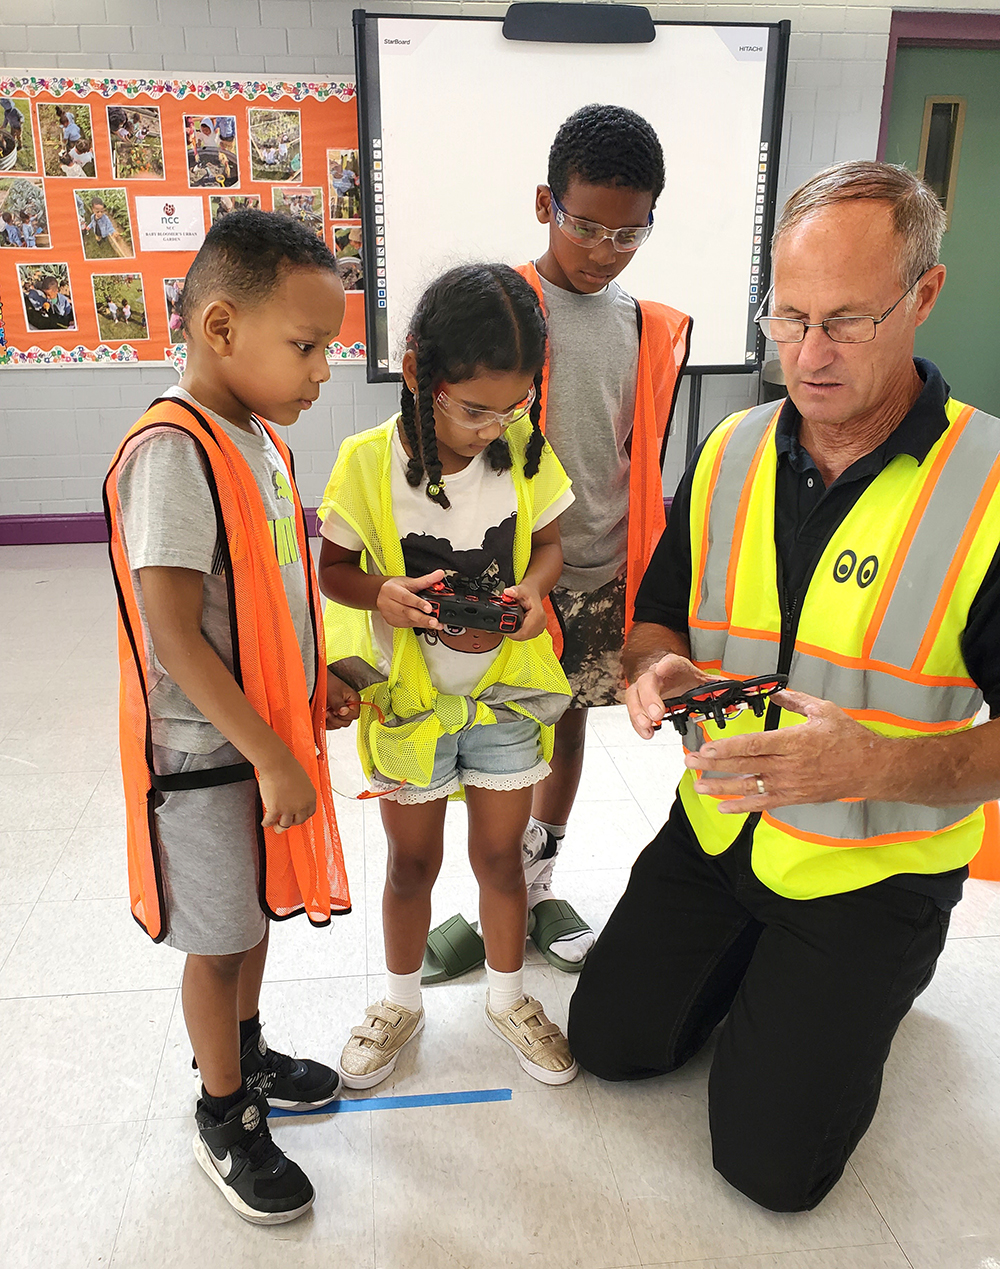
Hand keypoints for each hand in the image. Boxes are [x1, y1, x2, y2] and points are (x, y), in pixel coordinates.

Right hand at [258, 752, 316, 832]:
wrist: (277, 764)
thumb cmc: (288, 767)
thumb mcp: (302, 780)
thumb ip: (301, 792)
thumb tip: (295, 797)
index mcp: (310, 797)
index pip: (309, 813)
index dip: (302, 816)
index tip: (298, 817)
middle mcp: (301, 805)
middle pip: (298, 821)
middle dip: (292, 823)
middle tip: (286, 822)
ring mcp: (288, 809)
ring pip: (285, 825)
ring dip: (280, 827)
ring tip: (276, 826)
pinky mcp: (275, 809)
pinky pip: (270, 821)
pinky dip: (266, 823)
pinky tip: (265, 822)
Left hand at [326, 667, 360, 729]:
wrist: (319, 679)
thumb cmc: (328, 682)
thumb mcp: (334, 694)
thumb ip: (339, 704)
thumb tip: (344, 712)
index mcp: (354, 700)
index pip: (354, 715)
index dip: (344, 716)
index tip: (335, 712)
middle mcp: (349, 706)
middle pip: (347, 721)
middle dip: (336, 719)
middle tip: (328, 713)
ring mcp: (342, 711)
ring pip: (339, 724)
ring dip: (331, 721)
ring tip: (325, 713)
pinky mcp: (335, 714)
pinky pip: (333, 724)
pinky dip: (327, 722)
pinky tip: (323, 716)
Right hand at [376, 569, 444, 629]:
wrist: (383, 593)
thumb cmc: (396, 587)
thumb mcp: (409, 581)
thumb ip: (426, 580)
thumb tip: (440, 574)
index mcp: (390, 590)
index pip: (406, 597)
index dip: (418, 603)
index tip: (429, 608)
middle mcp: (386, 603)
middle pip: (406, 612)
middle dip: (422, 618)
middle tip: (434, 621)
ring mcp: (388, 614)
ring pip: (407, 620)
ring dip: (423, 623)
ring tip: (435, 624)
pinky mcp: (392, 621)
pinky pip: (407, 625)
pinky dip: (419, 625)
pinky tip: (427, 625)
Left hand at [500, 582, 545, 640]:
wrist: (533, 593)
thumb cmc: (528, 593)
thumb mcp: (521, 589)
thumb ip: (514, 591)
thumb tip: (508, 592)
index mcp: (538, 614)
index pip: (524, 631)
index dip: (512, 632)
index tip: (503, 628)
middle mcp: (541, 622)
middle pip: (523, 636)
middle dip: (512, 633)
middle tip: (504, 627)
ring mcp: (540, 627)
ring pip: (525, 637)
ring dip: (516, 634)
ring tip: (510, 625)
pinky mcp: (538, 629)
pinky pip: (527, 635)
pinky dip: (519, 633)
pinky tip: (516, 626)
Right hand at [626, 653, 714, 738]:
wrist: (676, 679)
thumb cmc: (688, 680)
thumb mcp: (707, 683)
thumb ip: (722, 687)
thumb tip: (743, 692)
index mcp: (676, 667)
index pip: (671, 662)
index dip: (665, 665)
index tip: (661, 669)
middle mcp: (657, 674)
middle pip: (647, 680)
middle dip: (650, 697)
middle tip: (657, 713)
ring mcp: (646, 687)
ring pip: (634, 694)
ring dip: (638, 711)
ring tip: (647, 724)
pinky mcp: (640, 700)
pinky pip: (633, 710)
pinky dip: (637, 723)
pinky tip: (647, 732)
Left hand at [685, 689, 885, 812]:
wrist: (871, 768)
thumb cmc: (850, 739)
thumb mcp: (823, 711)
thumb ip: (795, 701)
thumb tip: (776, 691)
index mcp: (794, 741)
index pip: (753, 745)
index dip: (727, 748)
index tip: (706, 748)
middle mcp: (789, 765)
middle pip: (744, 765)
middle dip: (714, 765)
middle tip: (690, 762)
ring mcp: (790, 785)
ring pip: (749, 787)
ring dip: (721, 787)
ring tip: (698, 785)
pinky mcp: (794, 798)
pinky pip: (763, 804)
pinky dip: (741, 806)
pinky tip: (723, 807)